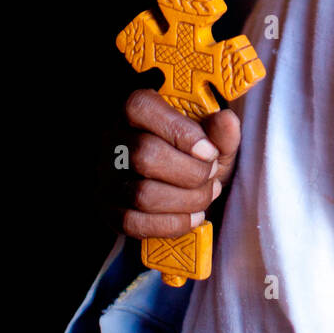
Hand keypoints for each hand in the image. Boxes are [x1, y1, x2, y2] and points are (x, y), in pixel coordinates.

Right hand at [118, 88, 240, 238]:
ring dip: (186, 200)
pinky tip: (194, 216)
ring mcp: (106, 176)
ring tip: (207, 194)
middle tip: (211, 174)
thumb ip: (220, 130)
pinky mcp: (108, 209)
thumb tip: (226, 120)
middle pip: (145, 155)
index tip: (209, 151)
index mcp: (136, 110)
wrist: (179, 183)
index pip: (142, 108)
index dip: (180, 132)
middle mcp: (114, 139)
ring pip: (142, 194)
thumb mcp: (212, 137)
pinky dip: (173, 224)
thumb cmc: (194, 153)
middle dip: (190, 172)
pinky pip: (135, 223)